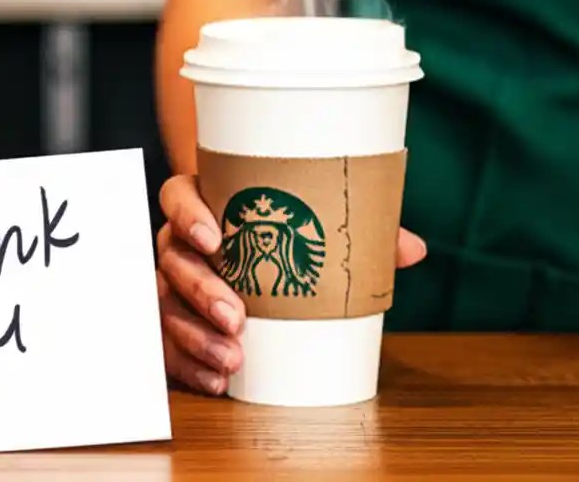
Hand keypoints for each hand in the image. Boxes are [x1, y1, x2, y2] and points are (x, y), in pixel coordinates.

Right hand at [156, 175, 427, 395]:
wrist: (262, 264)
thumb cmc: (285, 238)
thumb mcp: (317, 230)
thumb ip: (361, 233)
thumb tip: (412, 249)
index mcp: (206, 206)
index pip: (176, 197)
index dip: (188, 215)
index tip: (214, 237)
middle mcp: (180, 244)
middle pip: (172, 258)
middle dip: (200, 289)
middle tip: (236, 316)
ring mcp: (172, 285)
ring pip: (166, 305)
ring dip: (195, 334)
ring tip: (232, 358)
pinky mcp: (174, 324)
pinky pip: (167, 344)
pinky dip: (188, 365)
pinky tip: (215, 380)